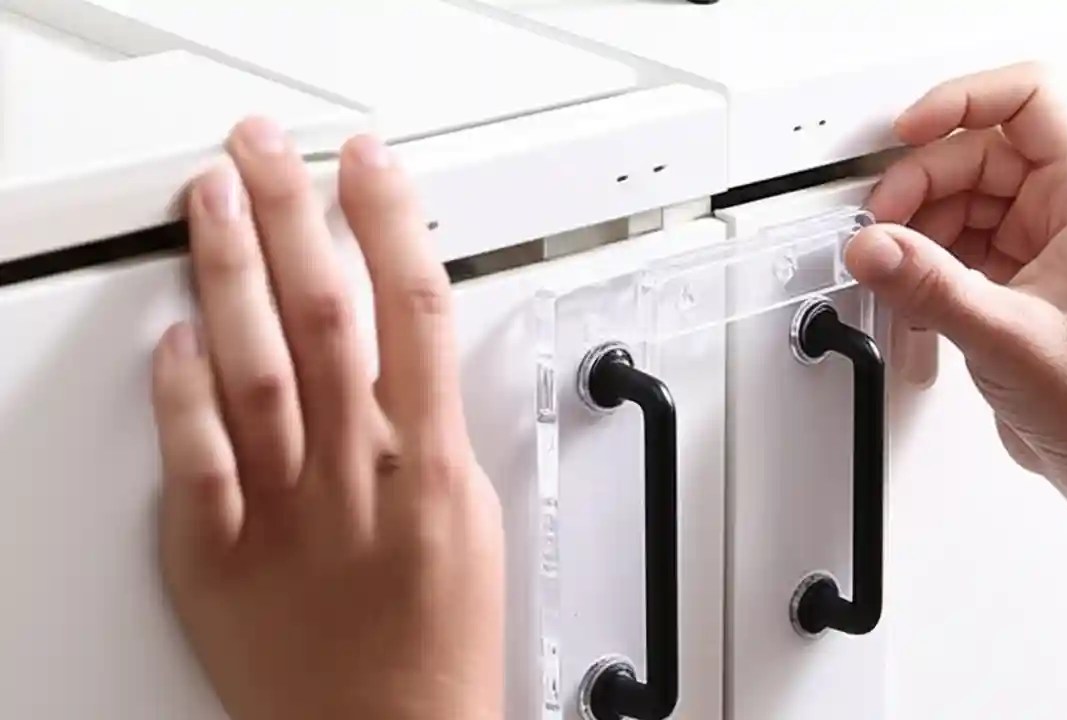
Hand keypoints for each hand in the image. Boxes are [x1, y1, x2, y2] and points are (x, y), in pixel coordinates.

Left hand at [150, 118, 502, 719]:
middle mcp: (358, 476)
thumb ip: (436, 432)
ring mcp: (286, 514)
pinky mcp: (221, 559)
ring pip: (256, 367)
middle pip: (326, 314)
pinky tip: (174, 337)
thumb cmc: (443, 647)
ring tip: (212, 203)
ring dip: (232, 272)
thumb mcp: (475, 519)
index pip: (415, 307)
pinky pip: (198, 462)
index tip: (367, 163)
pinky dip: (182, 393)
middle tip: (263, 149)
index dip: (388, 220)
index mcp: (432, 465)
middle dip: (293, 213)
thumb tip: (406, 363)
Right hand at [846, 63, 1066, 481]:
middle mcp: (1062, 211)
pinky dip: (922, 267)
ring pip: (956, 202)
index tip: (910, 131)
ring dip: (915, 233)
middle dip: (918, 187)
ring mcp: (1036, 244)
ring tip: (892, 273)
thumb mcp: (1004, 335)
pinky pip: (953, 246)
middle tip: (881, 230)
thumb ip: (928, 285)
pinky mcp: (1012, 278)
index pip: (1028, 101)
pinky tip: (911, 302)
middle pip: (973, 155)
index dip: (962, 101)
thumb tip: (871, 246)